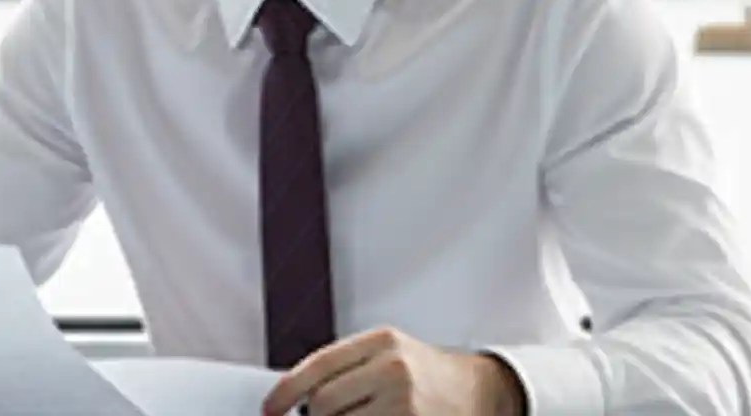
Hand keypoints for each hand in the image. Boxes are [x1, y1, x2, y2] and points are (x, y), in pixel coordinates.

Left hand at [261, 327, 526, 415]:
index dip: (285, 392)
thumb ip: (345, 368)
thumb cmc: (424, 373)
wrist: (479, 391)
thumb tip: (295, 399)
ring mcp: (406, 406)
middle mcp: (394, 370)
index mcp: (382, 342)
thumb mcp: (387, 353)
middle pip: (323, 404)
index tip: (270, 408)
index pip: (317, 366)